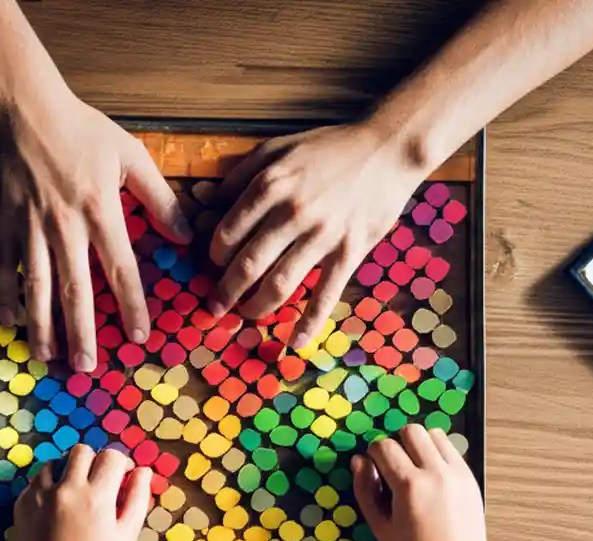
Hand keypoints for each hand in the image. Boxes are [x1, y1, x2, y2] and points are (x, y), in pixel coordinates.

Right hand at [0, 93, 191, 370]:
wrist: (22, 106)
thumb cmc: (80, 128)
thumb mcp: (130, 155)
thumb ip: (159, 198)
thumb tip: (185, 235)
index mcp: (100, 211)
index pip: (120, 270)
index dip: (131, 306)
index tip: (139, 337)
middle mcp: (64, 226)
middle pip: (75, 290)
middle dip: (81, 333)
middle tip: (86, 368)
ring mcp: (29, 227)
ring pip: (35, 286)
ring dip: (41, 325)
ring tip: (47, 357)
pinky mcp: (3, 222)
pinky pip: (2, 267)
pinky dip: (3, 295)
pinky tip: (8, 321)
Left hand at [13, 445, 151, 540]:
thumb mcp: (126, 536)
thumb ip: (138, 498)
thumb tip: (143, 471)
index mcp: (97, 497)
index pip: (112, 457)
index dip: (121, 464)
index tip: (121, 478)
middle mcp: (67, 489)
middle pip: (83, 451)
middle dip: (94, 462)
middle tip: (97, 484)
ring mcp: (40, 494)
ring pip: (57, 461)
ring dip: (69, 472)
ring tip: (75, 495)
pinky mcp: (23, 502)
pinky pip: (38, 480)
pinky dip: (50, 486)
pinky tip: (57, 508)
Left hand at [208, 122, 423, 347]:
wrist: (386, 149)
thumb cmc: (331, 148)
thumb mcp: (279, 147)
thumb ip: (241, 172)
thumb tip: (206, 198)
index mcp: (271, 185)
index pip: (228, 232)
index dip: (214, 255)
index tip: (213, 264)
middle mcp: (292, 212)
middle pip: (247, 264)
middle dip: (226, 291)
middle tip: (215, 306)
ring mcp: (322, 235)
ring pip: (279, 284)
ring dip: (256, 308)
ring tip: (245, 315)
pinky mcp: (349, 251)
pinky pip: (326, 293)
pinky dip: (309, 322)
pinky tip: (295, 341)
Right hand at [352, 425, 487, 540]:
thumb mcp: (380, 527)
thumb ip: (365, 490)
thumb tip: (358, 461)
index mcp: (410, 486)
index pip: (384, 446)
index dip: (374, 454)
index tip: (375, 469)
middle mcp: (436, 473)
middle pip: (410, 430)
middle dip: (397, 442)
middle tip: (395, 465)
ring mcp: (457, 473)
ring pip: (433, 433)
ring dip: (419, 443)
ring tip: (415, 468)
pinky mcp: (470, 477)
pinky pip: (451, 448)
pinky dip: (437, 453)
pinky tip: (431, 476)